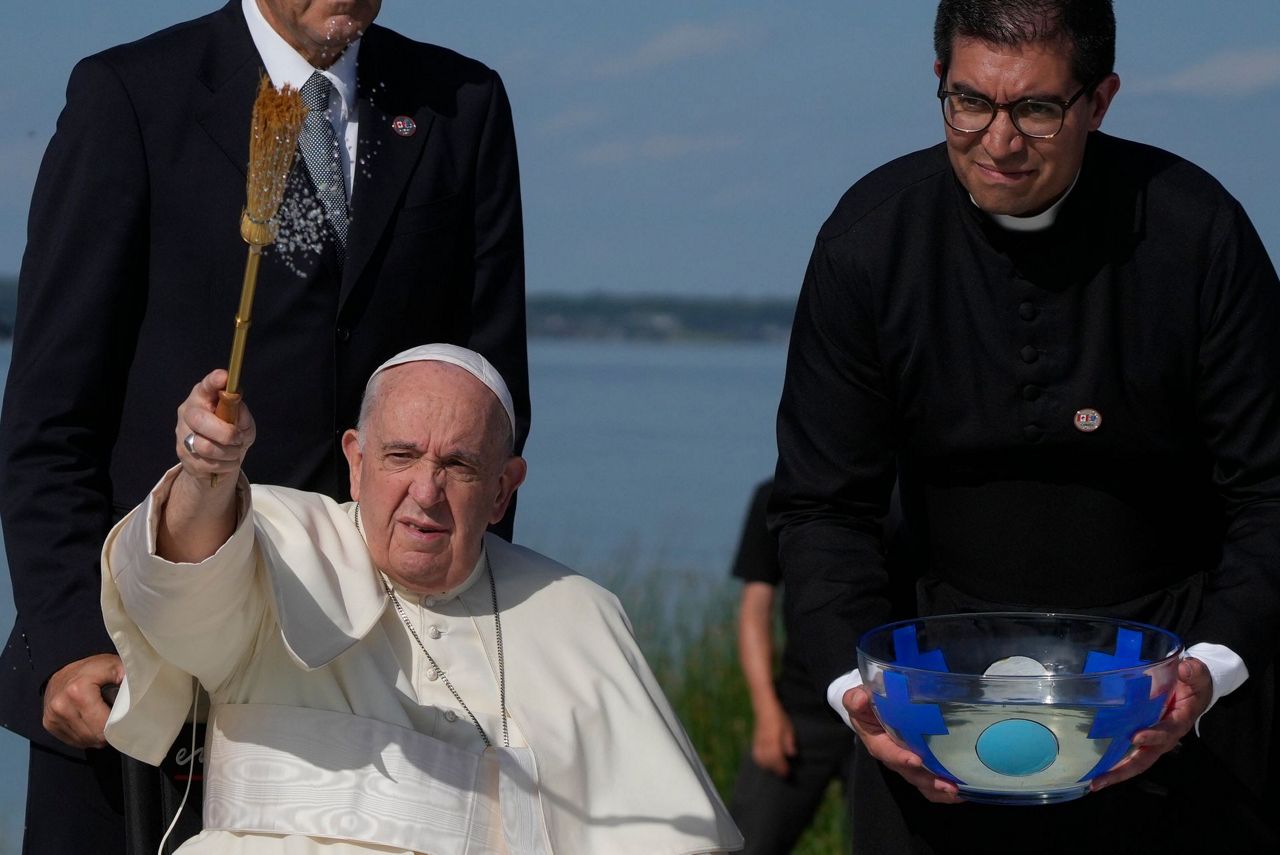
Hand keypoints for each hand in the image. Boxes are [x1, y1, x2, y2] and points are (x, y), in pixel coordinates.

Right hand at [42, 653, 124, 747]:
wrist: (65, 671)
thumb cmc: (93, 669)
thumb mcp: (115, 666)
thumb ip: (130, 679)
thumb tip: (143, 693)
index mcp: (78, 691)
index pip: (103, 725)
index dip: (118, 726)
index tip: (126, 719)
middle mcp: (62, 705)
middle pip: (94, 736)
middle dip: (109, 732)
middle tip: (116, 718)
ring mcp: (53, 716)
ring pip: (85, 741)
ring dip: (96, 735)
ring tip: (102, 718)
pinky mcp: (49, 723)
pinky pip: (74, 741)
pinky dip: (85, 736)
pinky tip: (91, 723)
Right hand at [175, 368, 255, 486]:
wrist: (218, 462)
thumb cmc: (231, 434)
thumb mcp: (243, 423)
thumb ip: (241, 413)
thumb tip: (237, 403)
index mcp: (203, 397)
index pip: (206, 386)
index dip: (214, 381)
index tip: (224, 377)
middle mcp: (188, 412)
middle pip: (200, 421)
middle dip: (226, 433)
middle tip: (238, 438)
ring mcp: (182, 435)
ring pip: (206, 447)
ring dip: (229, 452)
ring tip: (234, 451)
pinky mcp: (183, 456)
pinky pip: (209, 464)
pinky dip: (226, 465)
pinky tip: (227, 461)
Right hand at [751, 705, 796, 776]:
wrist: (764, 708)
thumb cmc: (779, 718)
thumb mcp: (788, 728)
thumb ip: (789, 742)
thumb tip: (792, 754)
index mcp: (773, 737)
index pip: (776, 756)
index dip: (781, 766)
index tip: (787, 772)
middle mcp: (764, 741)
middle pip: (768, 760)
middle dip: (775, 769)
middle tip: (783, 774)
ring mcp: (758, 741)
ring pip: (760, 759)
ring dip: (768, 767)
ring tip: (775, 770)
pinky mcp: (754, 741)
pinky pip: (755, 755)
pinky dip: (760, 762)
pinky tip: (766, 764)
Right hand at [844, 685, 961, 803]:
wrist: (872, 710)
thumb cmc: (867, 705)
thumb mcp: (857, 699)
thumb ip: (856, 700)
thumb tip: (861, 698)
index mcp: (877, 741)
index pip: (887, 752)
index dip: (900, 757)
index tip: (916, 760)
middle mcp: (893, 757)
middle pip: (910, 773)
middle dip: (928, 781)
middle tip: (947, 786)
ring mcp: (907, 764)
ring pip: (922, 782)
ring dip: (940, 789)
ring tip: (957, 792)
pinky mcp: (919, 765)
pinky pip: (930, 782)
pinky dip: (945, 790)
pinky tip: (964, 791)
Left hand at [1090, 657, 1212, 790]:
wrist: (1193, 688)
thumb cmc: (1194, 683)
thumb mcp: (1198, 675)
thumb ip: (1194, 672)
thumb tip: (1186, 668)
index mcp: (1179, 720)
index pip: (1167, 731)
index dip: (1153, 735)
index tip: (1136, 737)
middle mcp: (1165, 735)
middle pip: (1147, 757)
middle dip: (1125, 770)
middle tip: (1101, 780)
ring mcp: (1153, 737)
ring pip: (1137, 759)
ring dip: (1116, 771)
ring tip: (1095, 782)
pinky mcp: (1143, 734)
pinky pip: (1129, 750)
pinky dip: (1114, 759)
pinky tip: (1096, 768)